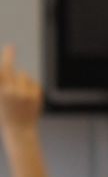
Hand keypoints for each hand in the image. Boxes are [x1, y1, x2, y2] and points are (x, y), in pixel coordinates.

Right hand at [0, 48, 48, 176]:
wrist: (19, 130)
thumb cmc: (4, 114)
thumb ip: (1, 85)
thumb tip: (5, 70)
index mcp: (0, 92)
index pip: (1, 72)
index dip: (6, 58)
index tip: (10, 46)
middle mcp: (11, 92)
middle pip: (11, 69)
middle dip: (9, 56)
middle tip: (11, 46)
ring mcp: (25, 94)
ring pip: (23, 75)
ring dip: (20, 80)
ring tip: (18, 93)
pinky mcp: (36, 95)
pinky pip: (32, 82)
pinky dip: (29, 86)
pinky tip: (27, 98)